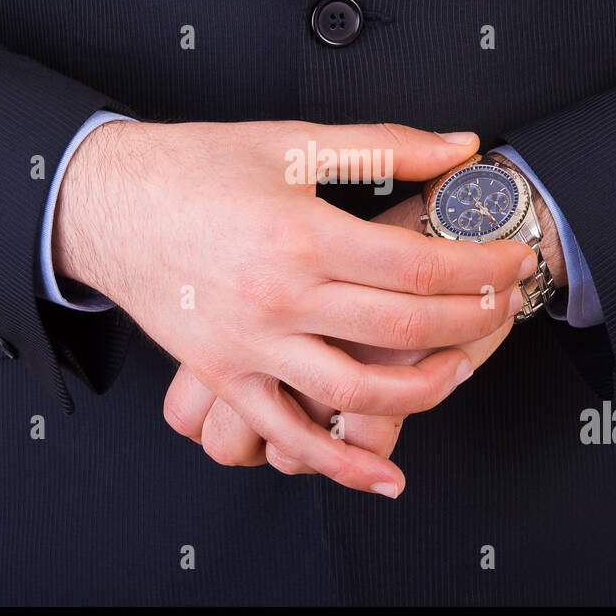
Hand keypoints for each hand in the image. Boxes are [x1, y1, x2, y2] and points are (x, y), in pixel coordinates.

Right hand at [52, 120, 535, 495]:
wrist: (106, 202)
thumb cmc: (192, 167)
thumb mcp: (291, 141)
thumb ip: (385, 145)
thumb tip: (459, 145)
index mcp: (302, 233)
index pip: (419, 267)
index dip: (479, 267)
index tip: (509, 260)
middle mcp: (280, 297)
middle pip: (404, 329)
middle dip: (471, 320)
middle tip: (503, 303)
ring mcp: (251, 346)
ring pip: (358, 392)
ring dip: (428, 390)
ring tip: (461, 367)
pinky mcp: (225, 376)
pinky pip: (288, 436)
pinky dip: (340, 464)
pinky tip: (386, 474)